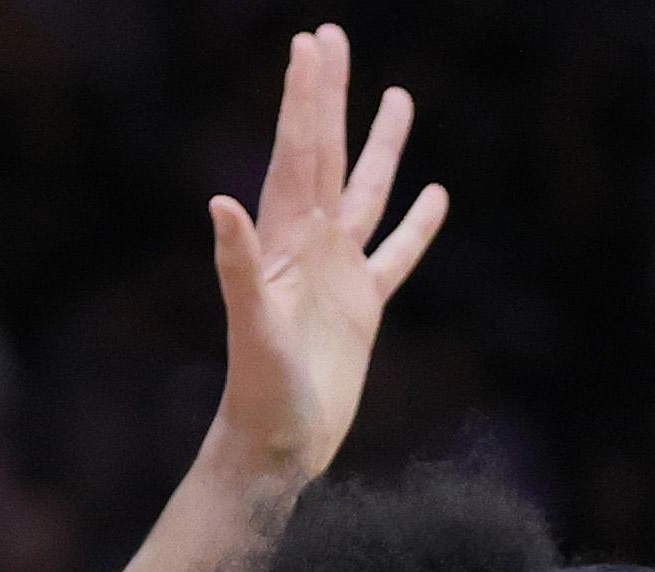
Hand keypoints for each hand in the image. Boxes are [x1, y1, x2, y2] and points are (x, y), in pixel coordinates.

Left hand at [208, 25, 448, 479]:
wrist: (277, 447)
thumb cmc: (258, 393)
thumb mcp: (251, 325)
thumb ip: (237, 263)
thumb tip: (219, 201)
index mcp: (283, 242)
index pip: (299, 155)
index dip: (304, 100)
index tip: (310, 45)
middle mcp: (309, 247)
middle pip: (326, 154)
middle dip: (329, 97)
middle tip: (333, 36)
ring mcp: (337, 275)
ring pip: (365, 193)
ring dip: (380, 146)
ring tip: (399, 94)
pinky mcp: (362, 308)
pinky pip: (396, 255)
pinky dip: (416, 226)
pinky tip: (436, 195)